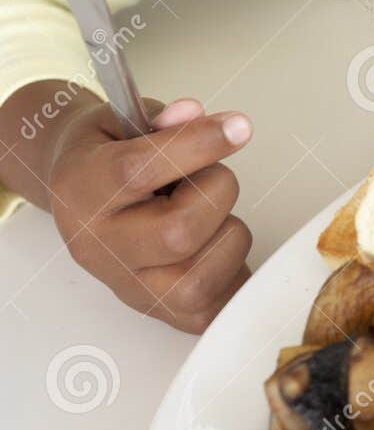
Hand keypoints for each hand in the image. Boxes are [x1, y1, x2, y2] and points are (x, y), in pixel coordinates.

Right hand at [46, 94, 253, 330]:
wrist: (78, 198)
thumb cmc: (105, 156)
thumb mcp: (121, 120)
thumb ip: (159, 119)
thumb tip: (193, 115)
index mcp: (83, 191)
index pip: (138, 170)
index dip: (196, 145)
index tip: (238, 127)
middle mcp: (99, 248)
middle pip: (177, 233)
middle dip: (216, 193)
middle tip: (211, 175)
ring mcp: (128, 287)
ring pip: (199, 277)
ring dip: (227, 234)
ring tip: (210, 213)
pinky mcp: (160, 314)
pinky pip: (214, 308)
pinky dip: (232, 271)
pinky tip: (219, 240)